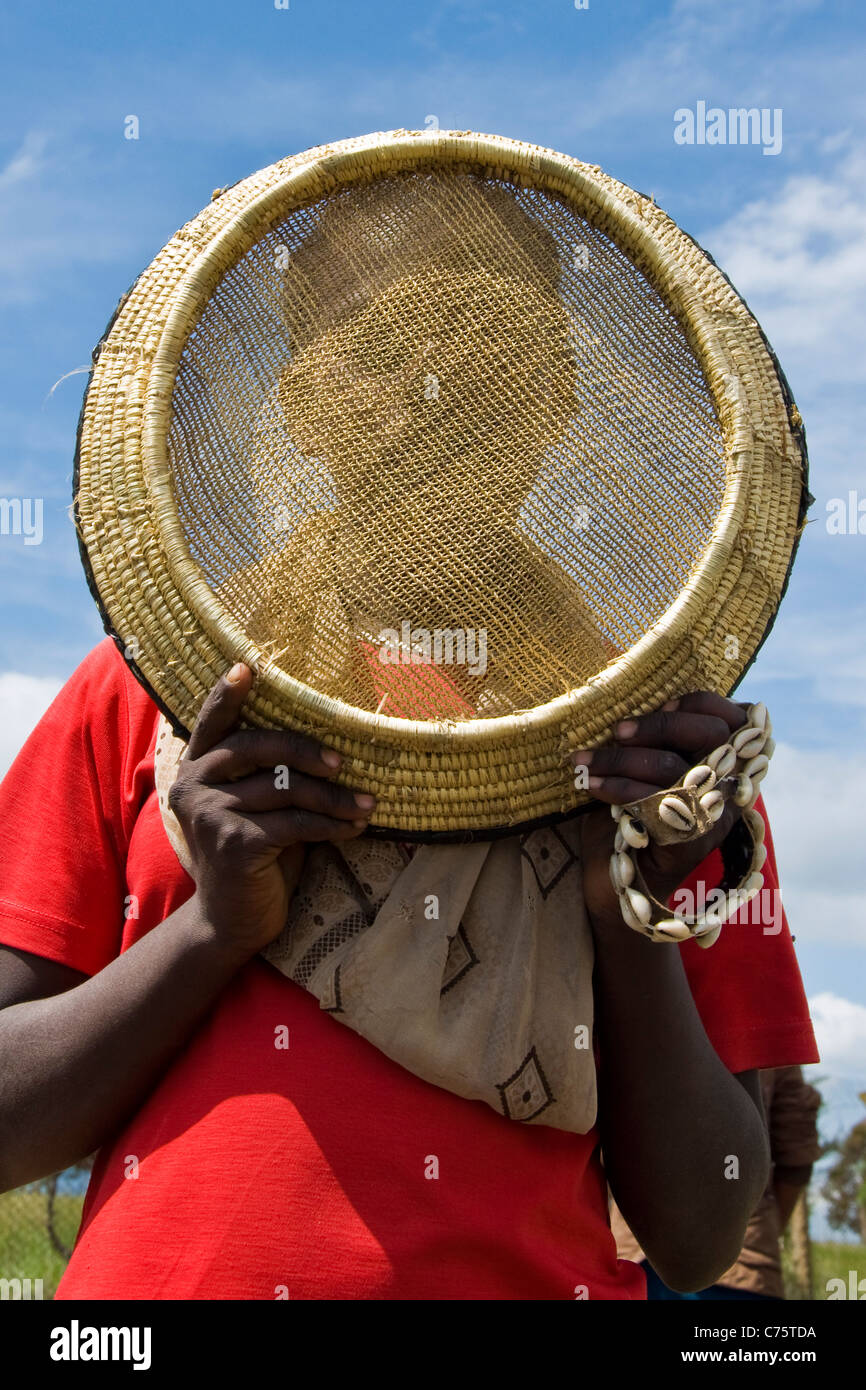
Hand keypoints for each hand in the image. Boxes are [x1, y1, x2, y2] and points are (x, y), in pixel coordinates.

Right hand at [169, 663, 373, 958]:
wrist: (231, 921)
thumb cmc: (254, 856)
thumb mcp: (255, 808)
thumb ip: (267, 776)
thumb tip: (329, 743)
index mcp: (196, 770)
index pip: (212, 723)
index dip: (227, 694)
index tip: (249, 667)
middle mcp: (194, 786)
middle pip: (258, 746)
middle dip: (306, 750)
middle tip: (344, 761)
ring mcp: (210, 815)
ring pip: (286, 789)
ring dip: (335, 798)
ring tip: (368, 804)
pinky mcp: (234, 843)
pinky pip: (296, 824)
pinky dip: (331, 825)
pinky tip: (355, 829)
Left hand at [574, 692, 751, 930]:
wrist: (619, 892)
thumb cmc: (627, 819)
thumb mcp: (642, 769)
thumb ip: (650, 736)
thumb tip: (622, 684)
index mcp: (726, 764)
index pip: (736, 717)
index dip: (699, 703)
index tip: (660, 703)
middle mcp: (729, 789)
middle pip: (710, 735)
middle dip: (657, 725)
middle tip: (616, 730)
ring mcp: (713, 817)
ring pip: (672, 767)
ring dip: (618, 758)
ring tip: (582, 760)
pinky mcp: (690, 844)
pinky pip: (654, 802)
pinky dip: (616, 789)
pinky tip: (589, 785)